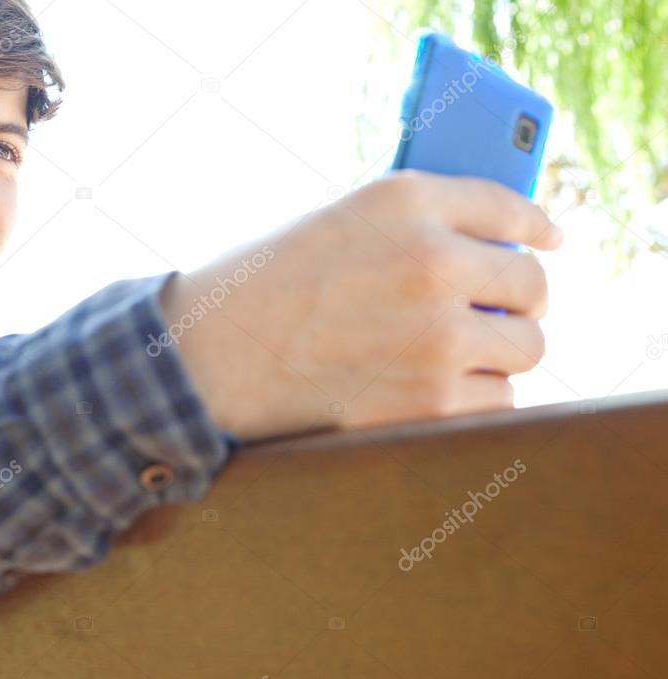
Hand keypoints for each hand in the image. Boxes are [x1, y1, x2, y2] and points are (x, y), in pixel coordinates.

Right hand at [158, 170, 563, 440]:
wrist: (204, 360)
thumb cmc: (260, 289)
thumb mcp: (335, 224)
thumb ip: (412, 224)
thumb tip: (490, 249)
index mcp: (403, 201)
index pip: (509, 206)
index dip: (536, 225)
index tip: (549, 238)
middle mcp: (431, 261)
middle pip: (533, 285)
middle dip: (520, 300)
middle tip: (502, 310)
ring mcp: (436, 335)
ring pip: (525, 348)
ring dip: (499, 351)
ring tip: (459, 354)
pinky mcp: (429, 403)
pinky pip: (498, 401)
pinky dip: (476, 398)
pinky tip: (438, 389)